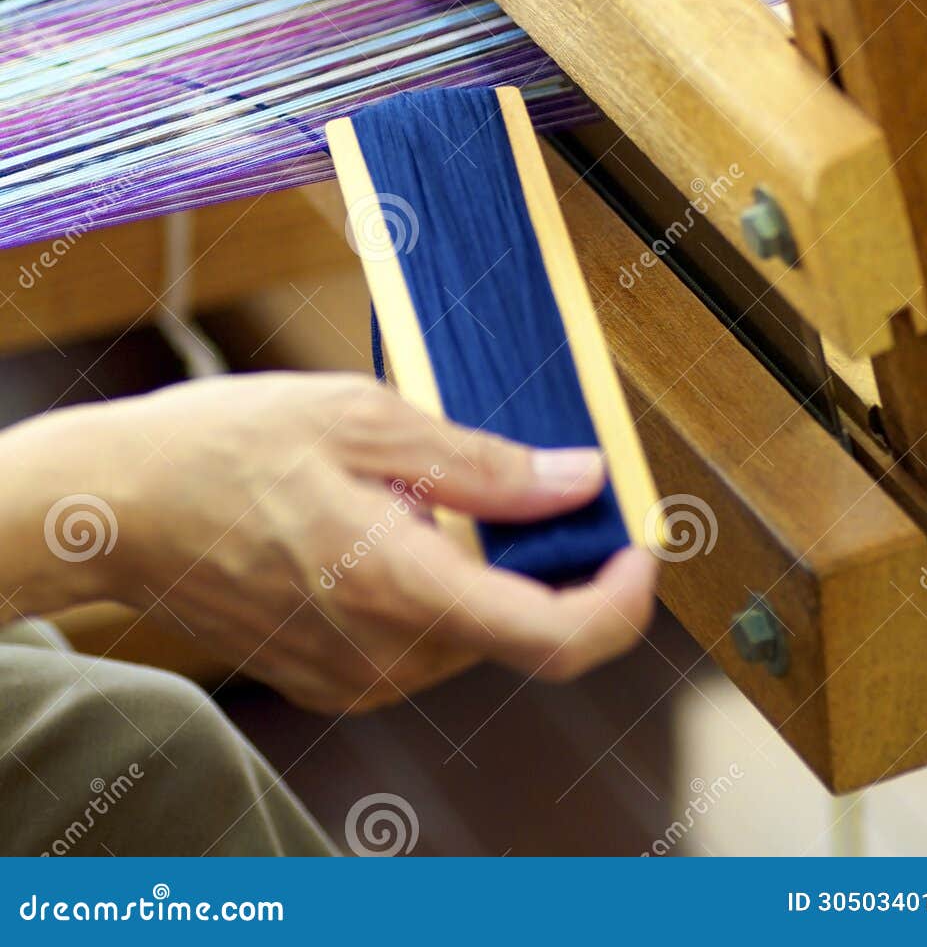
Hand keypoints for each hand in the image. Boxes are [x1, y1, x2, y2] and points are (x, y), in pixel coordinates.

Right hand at [4, 374, 656, 713]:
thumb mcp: (366, 418)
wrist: (117, 506)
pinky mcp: (330, 678)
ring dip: (486, 570)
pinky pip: (419, 641)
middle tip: (534, 479)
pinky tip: (391, 522)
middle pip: (518, 632)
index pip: (556, 640)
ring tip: (430, 487)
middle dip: (547, 564)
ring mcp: (353, 679)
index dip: (621, 602)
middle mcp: (384, 658)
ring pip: (471, 635)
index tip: (639, 547)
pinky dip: (436, 587)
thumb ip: (483, 464)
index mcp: (402, 590)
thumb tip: (579, 482)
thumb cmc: (227, 447)